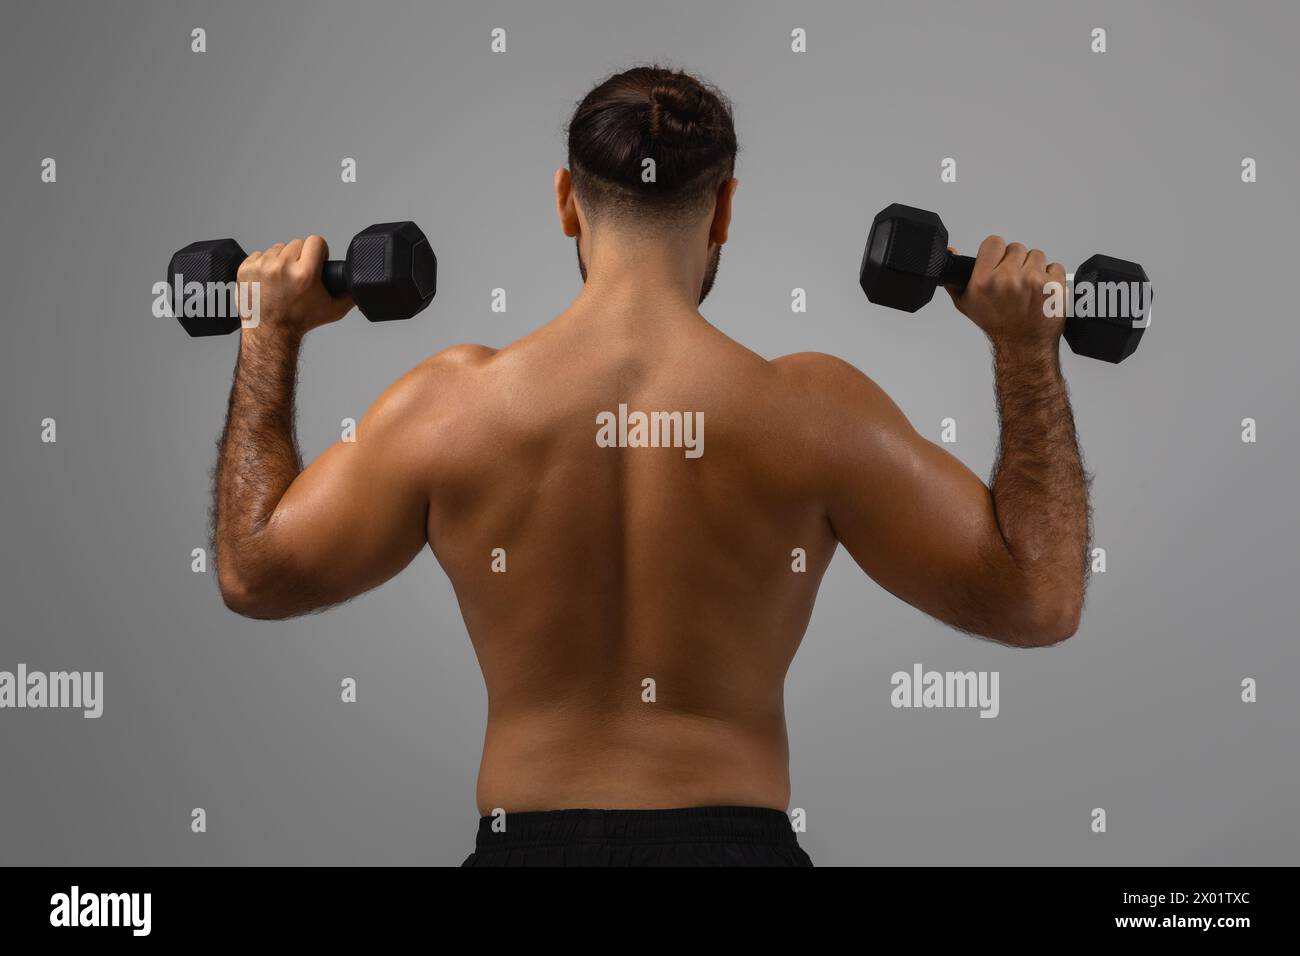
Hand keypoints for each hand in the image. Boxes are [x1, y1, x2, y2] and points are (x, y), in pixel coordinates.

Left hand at [236, 235, 352, 336]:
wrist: (271, 332)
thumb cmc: (300, 321)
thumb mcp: (333, 310)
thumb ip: (350, 295)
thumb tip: (360, 285)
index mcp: (304, 274)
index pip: (315, 241)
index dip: (319, 251)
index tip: (316, 260)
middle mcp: (282, 267)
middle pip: (297, 243)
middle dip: (300, 257)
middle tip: (299, 275)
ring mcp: (262, 267)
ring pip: (278, 248)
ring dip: (282, 260)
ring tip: (283, 279)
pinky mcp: (246, 268)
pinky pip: (259, 254)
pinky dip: (264, 264)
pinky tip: (269, 280)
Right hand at [946, 236, 1066, 350]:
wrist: (1024, 345)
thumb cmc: (998, 325)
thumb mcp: (967, 304)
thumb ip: (956, 278)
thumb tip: (952, 252)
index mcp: (984, 281)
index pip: (993, 242)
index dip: (997, 252)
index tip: (999, 263)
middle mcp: (1007, 279)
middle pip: (1016, 248)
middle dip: (1016, 262)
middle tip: (1014, 281)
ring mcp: (1032, 281)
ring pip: (1037, 255)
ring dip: (1034, 268)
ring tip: (1028, 288)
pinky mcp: (1053, 285)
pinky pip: (1055, 266)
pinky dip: (1051, 277)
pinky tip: (1041, 292)